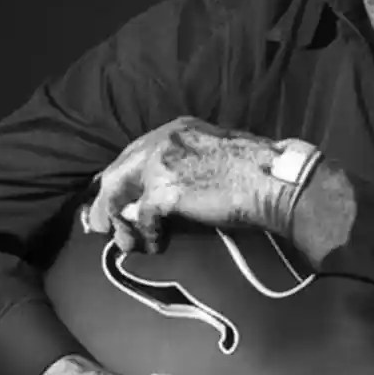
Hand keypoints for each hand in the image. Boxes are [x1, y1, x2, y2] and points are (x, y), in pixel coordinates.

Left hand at [83, 116, 294, 252]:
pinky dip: (145, 235)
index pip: (135, 153)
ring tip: (127, 243)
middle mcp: (162, 140)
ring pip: (121, 194)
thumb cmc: (260, 171)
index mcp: (177, 130)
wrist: (273, 181)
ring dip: (121, 223)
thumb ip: (188, 169)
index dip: (123, 179)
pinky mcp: (164, 192)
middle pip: (118, 171)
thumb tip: (167, 198)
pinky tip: (154, 245)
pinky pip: (142, 218)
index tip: (119, 198)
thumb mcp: (218, 157)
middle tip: (100, 225)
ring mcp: (160, 164)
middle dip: (107, 201)